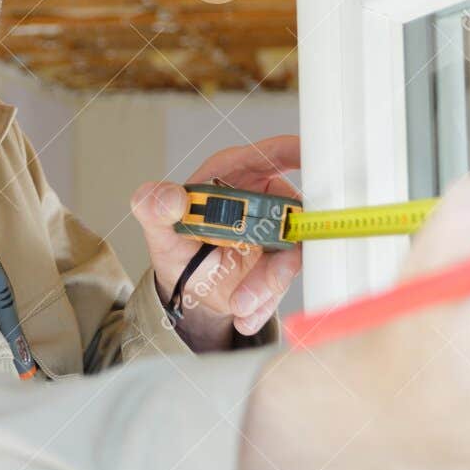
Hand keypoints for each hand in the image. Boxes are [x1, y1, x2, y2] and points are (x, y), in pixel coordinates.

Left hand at [130, 135, 301, 350]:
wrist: (185, 284)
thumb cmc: (176, 241)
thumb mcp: (157, 224)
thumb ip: (154, 206)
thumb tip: (170, 197)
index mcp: (235, 175)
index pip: (272, 154)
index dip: (297, 151)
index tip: (315, 157)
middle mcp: (262, 201)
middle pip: (291, 213)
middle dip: (278, 248)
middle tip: (263, 277)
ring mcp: (276, 234)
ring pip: (291, 254)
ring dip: (268, 285)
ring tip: (238, 304)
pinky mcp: (279, 265)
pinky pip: (283, 284)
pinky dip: (263, 305)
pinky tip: (242, 317)